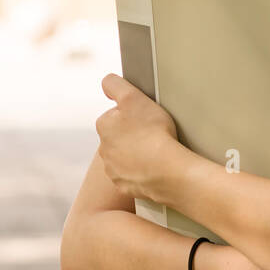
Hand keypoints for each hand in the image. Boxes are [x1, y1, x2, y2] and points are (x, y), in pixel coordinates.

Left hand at [96, 73, 181, 203]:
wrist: (167, 170)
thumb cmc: (153, 132)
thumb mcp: (133, 97)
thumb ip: (115, 85)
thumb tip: (106, 83)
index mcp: (104, 125)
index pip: (117, 114)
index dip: (133, 113)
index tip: (146, 117)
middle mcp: (103, 149)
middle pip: (120, 136)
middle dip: (133, 134)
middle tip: (153, 133)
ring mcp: (113, 169)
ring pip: (125, 156)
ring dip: (137, 153)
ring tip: (156, 151)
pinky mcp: (124, 185)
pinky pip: (132, 175)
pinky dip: (141, 171)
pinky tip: (154, 167)